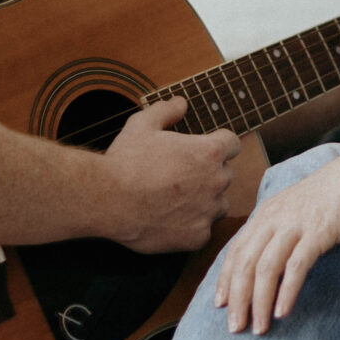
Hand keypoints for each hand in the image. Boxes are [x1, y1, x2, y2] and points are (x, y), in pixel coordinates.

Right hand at [102, 97, 241, 252]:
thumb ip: (166, 110)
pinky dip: (191, 225)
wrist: (108, 199)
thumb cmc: (125, 160)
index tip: (204, 149)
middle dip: (208, 173)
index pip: (232, 143)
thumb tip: (181, 103)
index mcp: (209, 151)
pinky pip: (203, 229)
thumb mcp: (143, 124)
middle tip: (180, 174)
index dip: (218, 143)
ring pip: (218, 203)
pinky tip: (170, 219)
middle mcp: (216, 181)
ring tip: (176, 198)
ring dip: (205, 200)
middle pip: (225, 174)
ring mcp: (208, 211)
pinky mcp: (197, 237)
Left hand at [215, 143, 339, 334]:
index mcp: (265, 213)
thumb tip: (265, 259)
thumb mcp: (293, 208)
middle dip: (237, 299)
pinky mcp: (318, 232)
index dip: (225, 279)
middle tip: (235, 327)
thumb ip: (277, 229)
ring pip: (266, 268)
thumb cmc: (330, 195)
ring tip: (259, 327)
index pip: (235, 250)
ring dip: (259, 302)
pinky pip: (296, 266)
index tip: (220, 305)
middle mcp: (274, 218)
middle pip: (245, 263)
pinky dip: (286, 291)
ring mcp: (295, 224)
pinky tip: (282, 311)